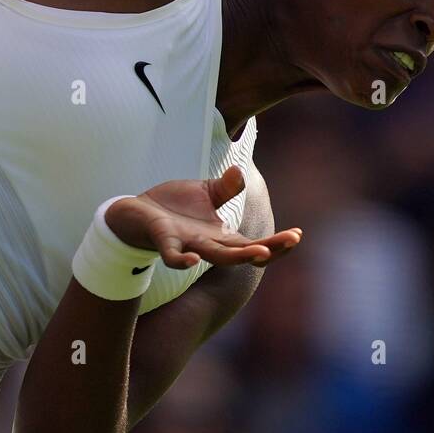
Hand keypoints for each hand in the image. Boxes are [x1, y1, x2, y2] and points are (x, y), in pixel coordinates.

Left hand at [105, 166, 299, 269]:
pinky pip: (174, 255)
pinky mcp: (164, 240)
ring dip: (238, 257)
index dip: (277, 242)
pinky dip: (183, 260)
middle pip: (242, 252)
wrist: (135, 213)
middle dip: (269, 249)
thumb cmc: (174, 207)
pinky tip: (193, 259)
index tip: (298, 235)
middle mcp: (208, 244)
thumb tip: (241, 172)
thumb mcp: (204, 192)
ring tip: (261, 253)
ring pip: (216, 256)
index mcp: (220, 235)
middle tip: (291, 242)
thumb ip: (225, 188)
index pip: (254, 244)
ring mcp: (187, 244)